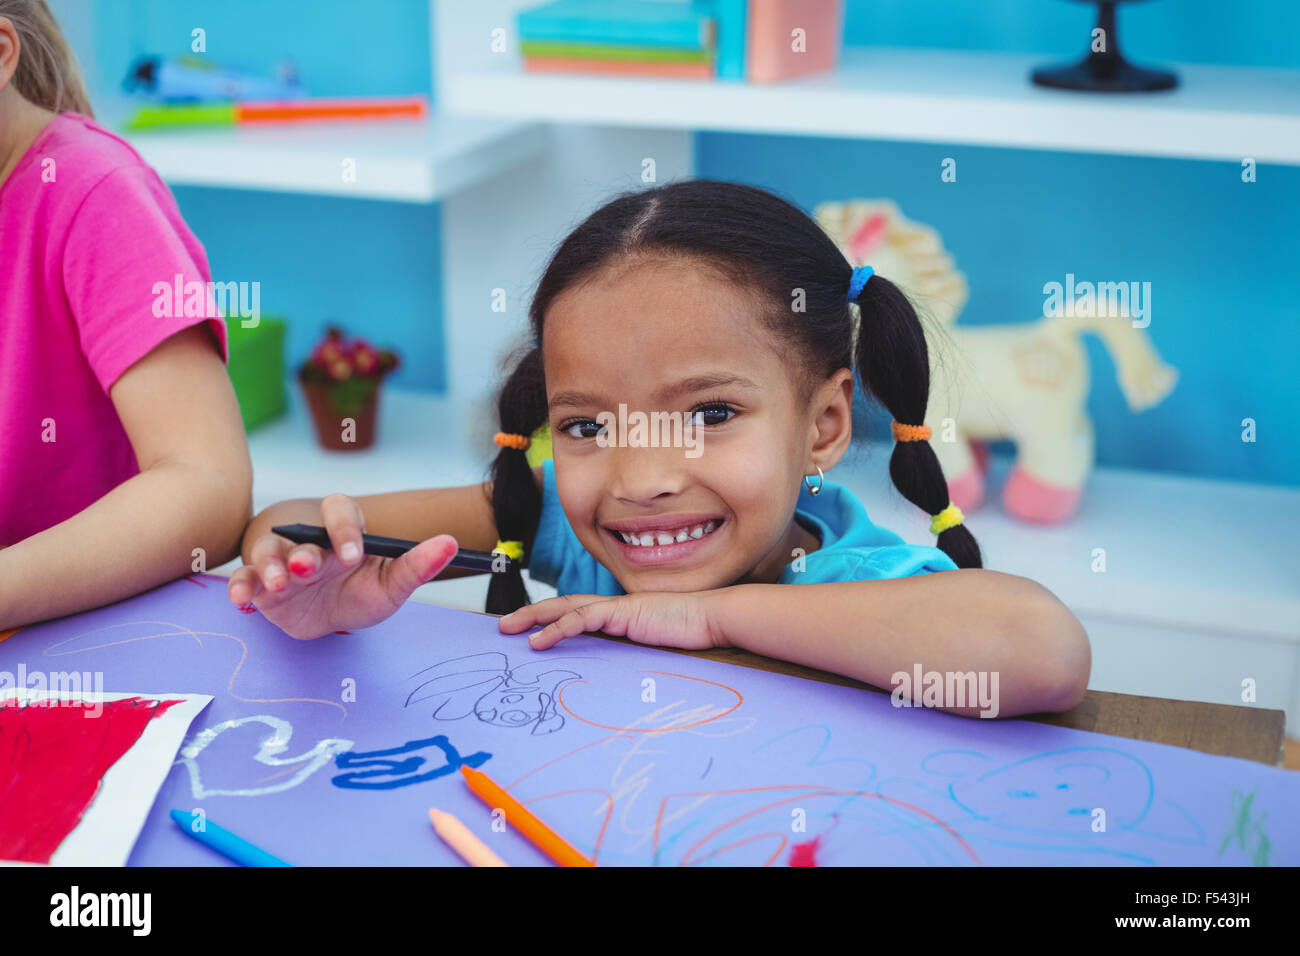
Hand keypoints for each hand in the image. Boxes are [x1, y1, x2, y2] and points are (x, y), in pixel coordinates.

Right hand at [227, 493, 457, 638]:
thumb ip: (419, 565)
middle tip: (309, 568)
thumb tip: (451, 543)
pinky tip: (242, 599)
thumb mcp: (393, 585)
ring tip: (280, 584)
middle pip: (298, 533)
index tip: (354, 556)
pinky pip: (243, 578)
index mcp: (341, 532)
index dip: (343, 529)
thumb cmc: (362, 590)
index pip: (339, 512)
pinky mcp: (260, 585)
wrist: (333, 615)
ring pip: (266, 551)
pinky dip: (240, 585)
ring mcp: (280, 561)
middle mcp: (307, 540)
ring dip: (270, 565)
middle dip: (303, 550)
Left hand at [497, 590, 728, 650]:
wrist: (713, 620)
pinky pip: (583, 618)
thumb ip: (631, 654)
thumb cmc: (689, 636)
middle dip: (531, 614)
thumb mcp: (653, 649)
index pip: (576, 613)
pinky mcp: (622, 612)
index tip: (526, 631)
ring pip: (566, 607)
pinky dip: (558, 628)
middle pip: (563, 605)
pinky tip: (540, 640)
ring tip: (510, 629)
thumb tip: (611, 681)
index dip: (549, 618)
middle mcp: (613, 608)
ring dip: (534, 617)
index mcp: (618, 616)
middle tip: (503, 626)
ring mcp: (617, 607)